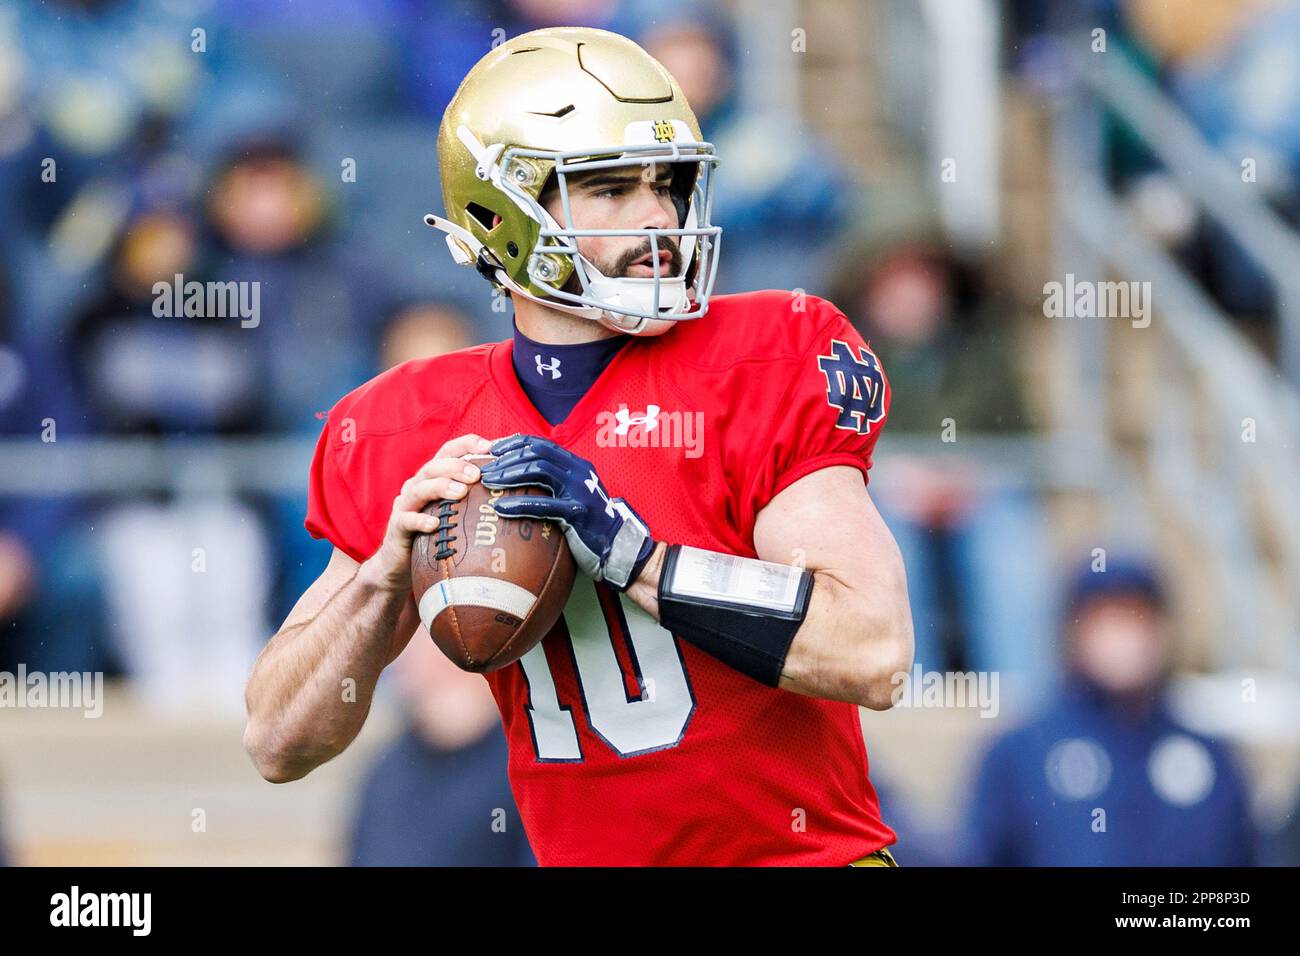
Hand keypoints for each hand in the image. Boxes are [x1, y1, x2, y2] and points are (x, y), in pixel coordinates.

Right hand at [362, 433, 490, 591]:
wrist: (401, 565)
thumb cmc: (437, 535)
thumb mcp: (457, 513)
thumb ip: (477, 498)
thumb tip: (517, 493)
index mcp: (434, 478)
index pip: (448, 451)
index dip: (468, 444)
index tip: (492, 447)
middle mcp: (418, 486)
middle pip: (433, 466)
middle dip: (456, 466)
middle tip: (477, 474)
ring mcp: (405, 506)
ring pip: (419, 489)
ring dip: (441, 487)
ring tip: (461, 492)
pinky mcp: (397, 527)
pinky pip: (406, 520)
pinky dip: (420, 520)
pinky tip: (435, 524)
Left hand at [479, 434, 654, 589]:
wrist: (618, 546)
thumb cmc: (590, 524)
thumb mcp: (573, 495)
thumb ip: (553, 484)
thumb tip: (519, 481)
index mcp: (576, 464)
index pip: (540, 444)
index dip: (513, 444)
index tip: (492, 453)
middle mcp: (579, 471)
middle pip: (536, 452)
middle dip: (506, 458)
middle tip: (485, 469)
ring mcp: (580, 490)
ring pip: (539, 469)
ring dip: (509, 474)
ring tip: (489, 482)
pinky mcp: (578, 512)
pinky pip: (544, 504)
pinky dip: (519, 504)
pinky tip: (501, 508)